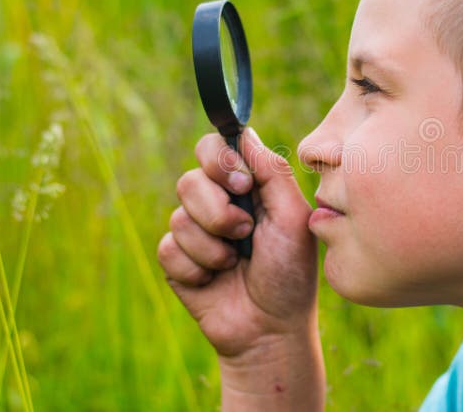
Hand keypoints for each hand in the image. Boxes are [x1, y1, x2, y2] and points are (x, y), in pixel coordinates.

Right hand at [157, 128, 318, 358]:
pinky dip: (198, 267)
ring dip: (213, 244)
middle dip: (218, 208)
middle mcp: (218, 203)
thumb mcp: (292, 218)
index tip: (243, 184)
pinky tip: (216, 280)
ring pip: (179, 214)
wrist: (271, 329)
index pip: (215, 148)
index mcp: (247, 188)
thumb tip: (244, 132)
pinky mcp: (177, 261)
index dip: (220, 161)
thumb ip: (272, 172)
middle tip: (244, 230)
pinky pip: (169, 248)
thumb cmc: (290, 273)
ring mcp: (195, 232)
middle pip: (190, 178)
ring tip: (236, 262)